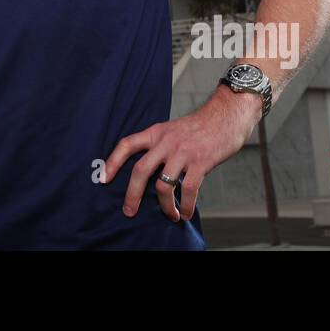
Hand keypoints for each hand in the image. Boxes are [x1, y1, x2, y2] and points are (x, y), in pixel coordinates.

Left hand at [101, 88, 259, 221]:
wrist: (226, 116)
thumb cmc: (199, 126)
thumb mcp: (172, 129)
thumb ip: (160, 145)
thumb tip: (149, 172)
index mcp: (156, 132)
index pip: (127, 144)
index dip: (113, 162)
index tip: (103, 179)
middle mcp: (166, 142)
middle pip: (140, 170)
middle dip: (132, 194)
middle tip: (129, 211)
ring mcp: (183, 152)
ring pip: (163, 185)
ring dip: (164, 206)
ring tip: (169, 215)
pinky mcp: (200, 162)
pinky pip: (188, 190)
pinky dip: (185, 206)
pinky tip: (185, 212)